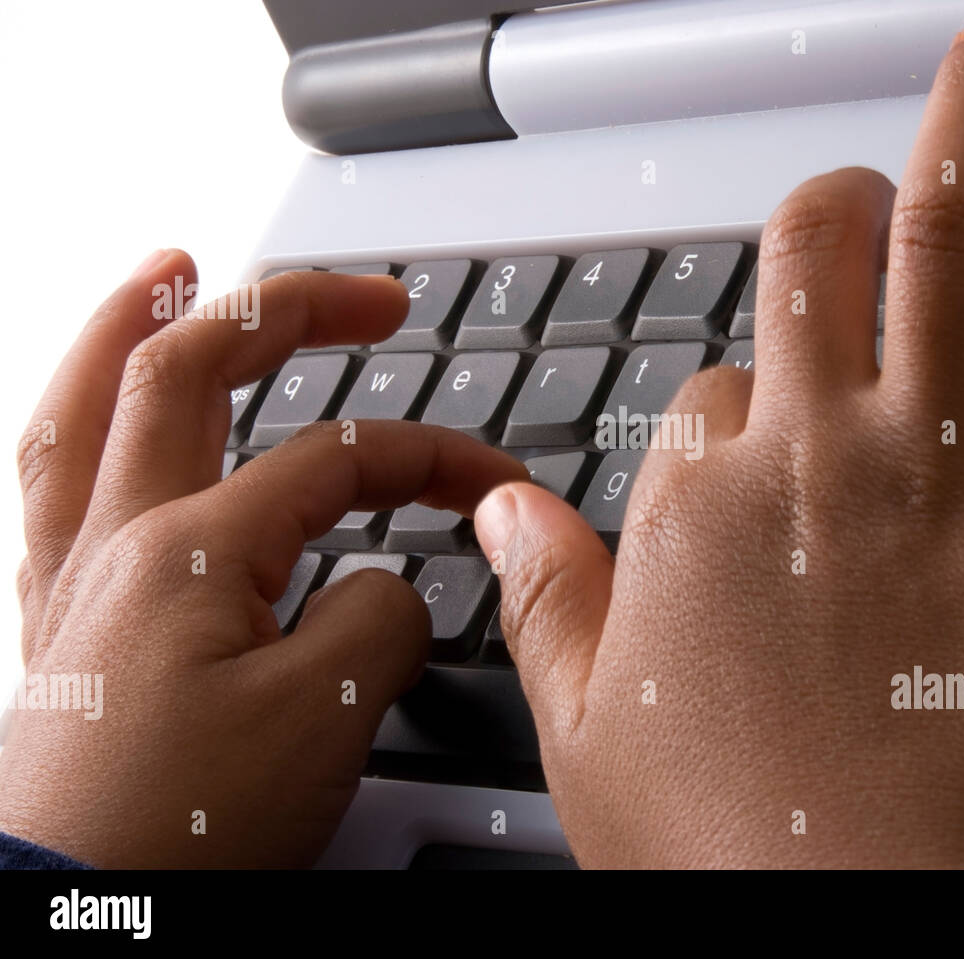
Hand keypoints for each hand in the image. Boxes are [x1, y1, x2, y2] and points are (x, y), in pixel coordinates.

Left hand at [1, 256, 525, 865]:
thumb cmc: (180, 827)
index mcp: (189, 547)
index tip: (491, 480)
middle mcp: (116, 539)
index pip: (338, 460)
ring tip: (170, 270)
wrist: (75, 916)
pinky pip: (52, 485)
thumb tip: (388, 584)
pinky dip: (82, 422)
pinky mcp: (61, 626)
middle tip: (367, 299)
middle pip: (188, 369)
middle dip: (289, 311)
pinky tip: (104, 417)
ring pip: (84, 407)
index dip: (432, 457)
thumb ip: (381, 617)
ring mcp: (73, 577)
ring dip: (128, 321)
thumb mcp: (327, 717)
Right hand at [473, 5, 963, 866]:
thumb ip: (547, 602)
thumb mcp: (589, 732)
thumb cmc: (735, 852)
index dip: (741, 420)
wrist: (871, 932)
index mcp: (700, 502)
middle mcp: (816, 449)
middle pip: (807, 255)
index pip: (713, 393)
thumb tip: (505, 509)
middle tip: (853, 201)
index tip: (763, 469)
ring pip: (950, 233)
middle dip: (828, 212)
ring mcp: (946, 462)